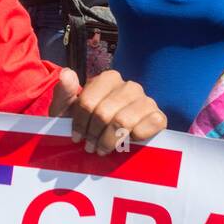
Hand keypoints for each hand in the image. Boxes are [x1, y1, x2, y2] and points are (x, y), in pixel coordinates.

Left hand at [49, 68, 167, 154]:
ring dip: (109, 140)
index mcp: (108, 79)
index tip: (77, 138)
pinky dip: (135, 138)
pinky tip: (127, 143)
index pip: (88, 102)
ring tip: (103, 149)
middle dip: (94, 135)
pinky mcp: (158, 117)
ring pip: (123, 121)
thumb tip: (66, 73)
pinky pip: (147, 127)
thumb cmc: (86, 124)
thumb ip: (64, 93)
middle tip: (90, 147)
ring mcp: (146, 101)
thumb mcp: (68, 112)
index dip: (80, 124)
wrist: (104, 139)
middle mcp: (130, 86)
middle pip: (104, 113)